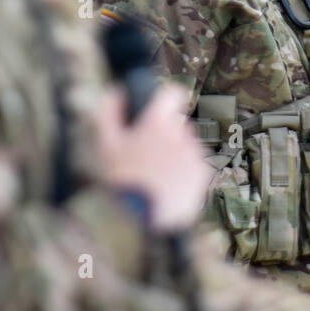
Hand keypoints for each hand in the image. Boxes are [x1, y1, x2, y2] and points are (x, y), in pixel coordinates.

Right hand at [96, 83, 210, 233]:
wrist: (143, 219)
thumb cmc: (122, 181)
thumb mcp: (106, 145)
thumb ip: (109, 112)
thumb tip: (117, 91)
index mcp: (159, 124)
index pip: (173, 93)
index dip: (165, 97)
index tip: (159, 106)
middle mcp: (182, 135)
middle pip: (176, 125)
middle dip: (164, 134)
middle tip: (145, 155)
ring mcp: (195, 154)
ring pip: (185, 145)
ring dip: (173, 154)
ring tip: (154, 176)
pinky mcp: (203, 174)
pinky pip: (193, 164)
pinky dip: (182, 171)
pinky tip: (166, 185)